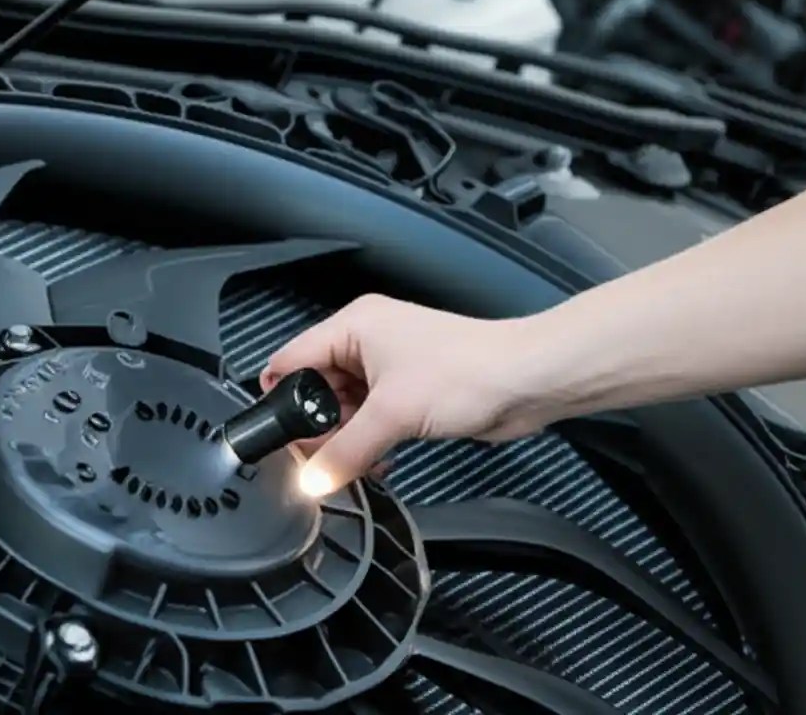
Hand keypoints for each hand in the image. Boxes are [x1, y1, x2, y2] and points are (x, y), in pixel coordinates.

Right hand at [260, 295, 561, 495]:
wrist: (527, 381)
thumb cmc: (471, 369)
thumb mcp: (393, 413)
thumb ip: (345, 451)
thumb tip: (313, 478)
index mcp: (354, 326)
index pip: (292, 360)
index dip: (280, 400)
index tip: (279, 439)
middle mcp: (368, 342)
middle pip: (316, 390)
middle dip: (318, 429)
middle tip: (320, 461)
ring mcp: (390, 368)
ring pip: (345, 410)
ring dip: (346, 441)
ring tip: (352, 464)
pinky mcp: (410, 393)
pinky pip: (372, 422)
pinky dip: (368, 444)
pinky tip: (376, 462)